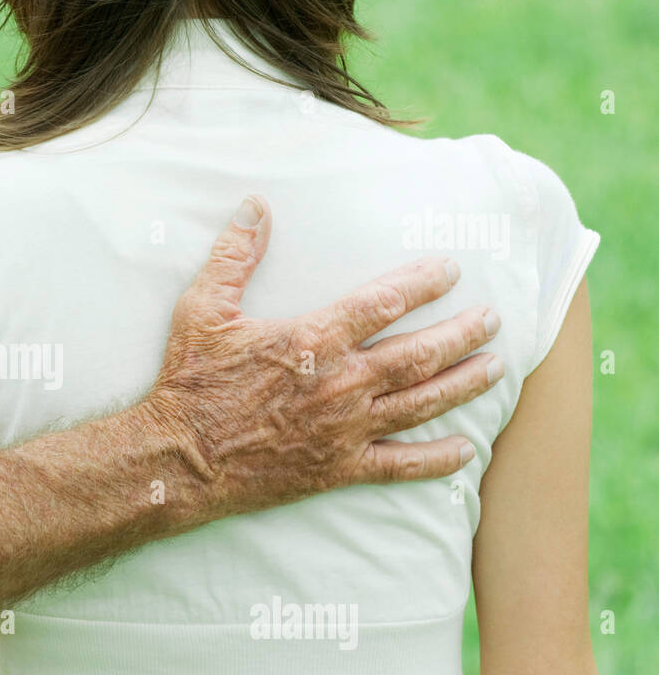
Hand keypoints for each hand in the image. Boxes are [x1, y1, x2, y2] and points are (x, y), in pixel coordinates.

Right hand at [144, 195, 502, 517]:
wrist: (179, 460)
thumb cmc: (190, 382)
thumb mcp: (202, 310)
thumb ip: (234, 256)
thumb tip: (255, 205)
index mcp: (312, 339)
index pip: (383, 303)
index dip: (423, 282)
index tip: (450, 270)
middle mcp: (340, 384)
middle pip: (420, 353)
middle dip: (463, 332)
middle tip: (492, 319)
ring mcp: (343, 430)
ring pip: (421, 403)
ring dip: (464, 384)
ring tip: (494, 367)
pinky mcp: (337, 468)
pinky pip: (400, 465)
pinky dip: (437, 459)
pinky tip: (466, 449)